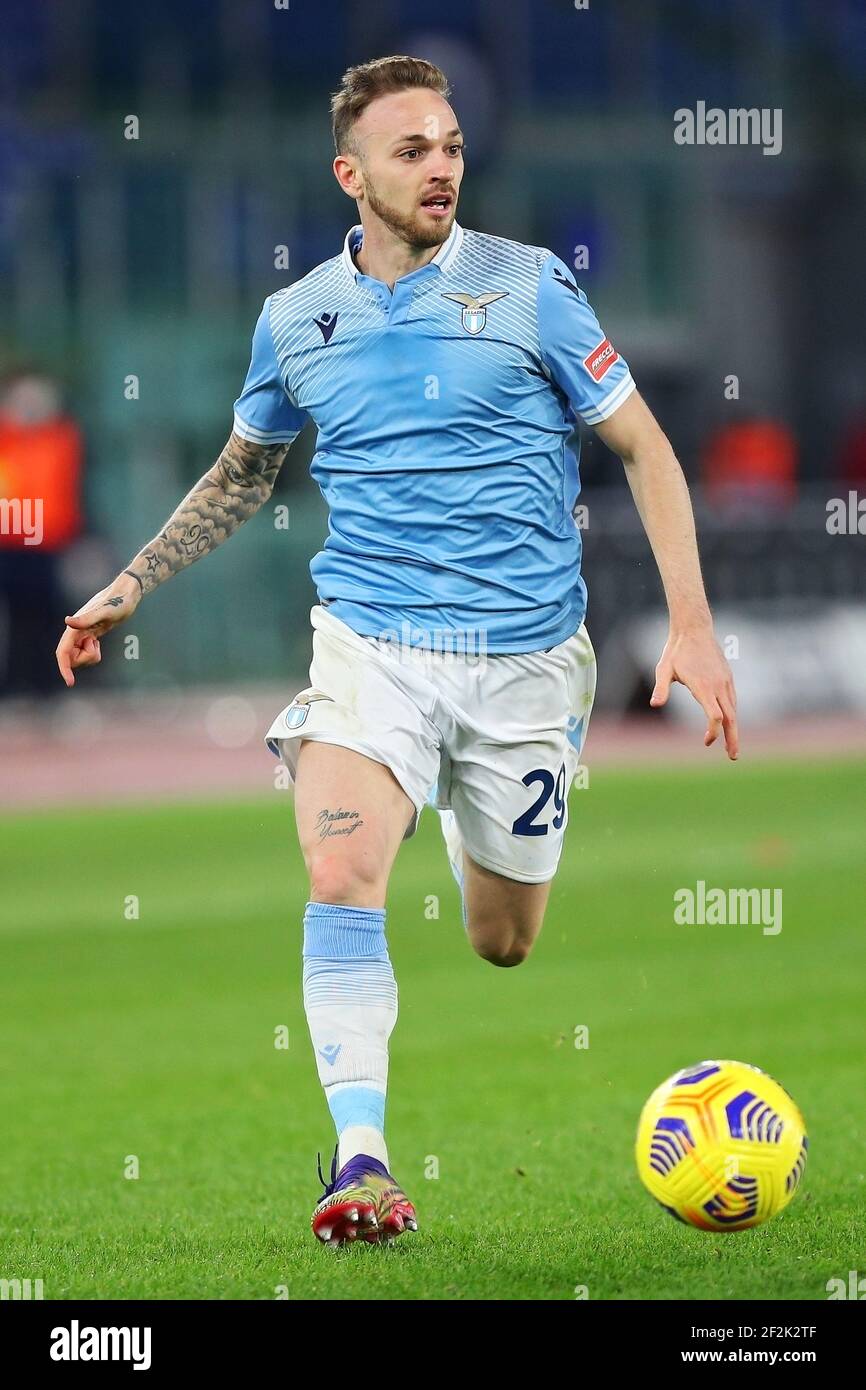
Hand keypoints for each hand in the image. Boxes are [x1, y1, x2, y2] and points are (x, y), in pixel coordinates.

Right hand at [55, 573, 140, 687]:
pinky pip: (86, 652)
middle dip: (84, 659)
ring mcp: (83, 634)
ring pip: (79, 656)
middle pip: (71, 657)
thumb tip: (67, 622)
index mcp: (75, 628)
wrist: (126, 595)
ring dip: (89, 656)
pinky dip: (93, 653)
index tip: (70, 683)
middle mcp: (75, 631)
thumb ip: (86, 619)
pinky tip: (98, 642)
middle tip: (97, 646)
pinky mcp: (90, 635)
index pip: (63, 652)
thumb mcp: (105, 612)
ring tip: (99, 643)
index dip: (64, 668)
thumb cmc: (118, 602)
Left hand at [650, 628, 738, 758]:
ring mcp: (725, 681)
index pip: (715, 715)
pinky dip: (732, 715)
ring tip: (731, 745)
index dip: (713, 732)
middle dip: (733, 738)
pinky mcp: (728, 678)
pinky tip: (728, 723)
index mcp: (704, 686)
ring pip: (734, 709)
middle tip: (733, 757)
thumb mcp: (663, 669)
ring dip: (733, 728)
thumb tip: (655, 704)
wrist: (694, 629)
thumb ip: (661, 688)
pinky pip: (732, 700)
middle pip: (731, 717)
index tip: (706, 742)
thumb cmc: (676, 651)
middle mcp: (719, 685)